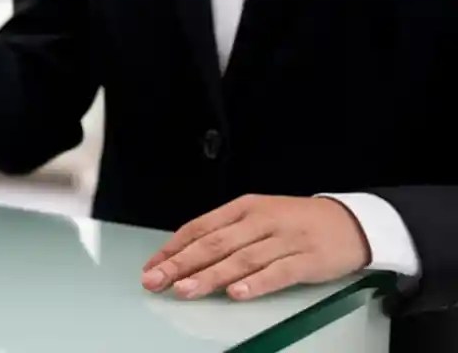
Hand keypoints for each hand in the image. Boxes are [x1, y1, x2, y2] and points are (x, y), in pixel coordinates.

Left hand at [141, 195, 370, 300]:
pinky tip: (235, 294)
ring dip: (210, 276)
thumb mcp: (257, 217)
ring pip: (241, 259)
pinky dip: (255, 283)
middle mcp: (260, 220)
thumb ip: (224, 234)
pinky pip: (277, 272)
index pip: (200, 227)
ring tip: (185, 290)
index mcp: (243, 207)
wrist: (350, 222)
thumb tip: (184, 256)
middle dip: (181, 263)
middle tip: (156, 281)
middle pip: (214, 243)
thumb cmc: (294, 222)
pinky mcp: (307, 259)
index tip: (151, 266)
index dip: (173, 248)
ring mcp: (284, 239)